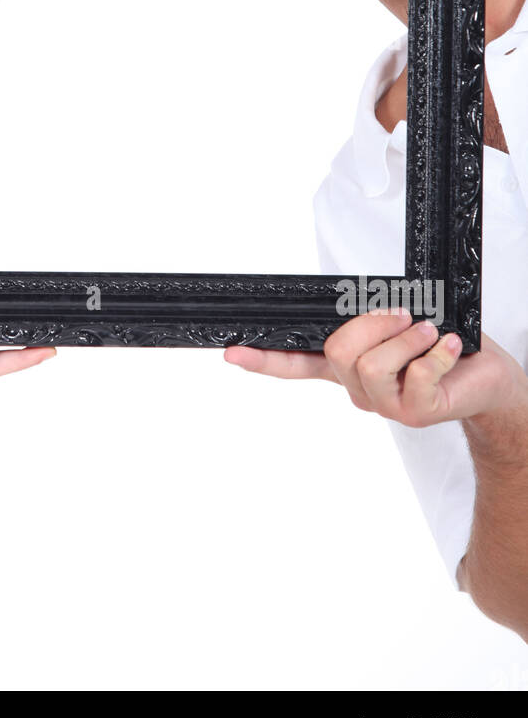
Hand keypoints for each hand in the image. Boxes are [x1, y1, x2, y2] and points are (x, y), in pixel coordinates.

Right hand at [225, 308, 527, 427]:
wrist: (488, 378)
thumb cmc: (441, 344)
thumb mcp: (399, 323)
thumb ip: (371, 316)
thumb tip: (363, 304)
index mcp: (348, 368)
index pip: (294, 364)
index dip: (262, 359)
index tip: (230, 351)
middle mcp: (360, 391)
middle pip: (338, 351)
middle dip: (372, 322)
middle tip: (403, 313)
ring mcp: (387, 406)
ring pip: (373, 364)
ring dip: (407, 336)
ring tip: (430, 331)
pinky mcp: (417, 412)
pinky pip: (416, 375)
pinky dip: (437, 350)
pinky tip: (448, 345)